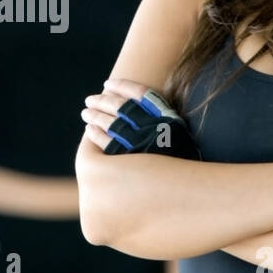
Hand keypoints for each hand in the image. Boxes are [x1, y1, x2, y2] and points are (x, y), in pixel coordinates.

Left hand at [82, 78, 198, 157]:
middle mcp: (154, 129)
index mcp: (168, 118)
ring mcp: (141, 145)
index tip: (108, 84)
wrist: (186, 188)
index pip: (141, 93)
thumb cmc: (180, 159)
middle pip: (121, 107)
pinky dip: (96, 134)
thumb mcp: (177, 134)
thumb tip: (133, 102)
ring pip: (111, 123)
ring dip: (95, 115)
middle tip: (90, 100)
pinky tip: (90, 130)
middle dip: (103, 100)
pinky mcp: (130, 162)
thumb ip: (160, 117)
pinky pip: (106, 144)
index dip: (122, 86)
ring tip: (86, 112)